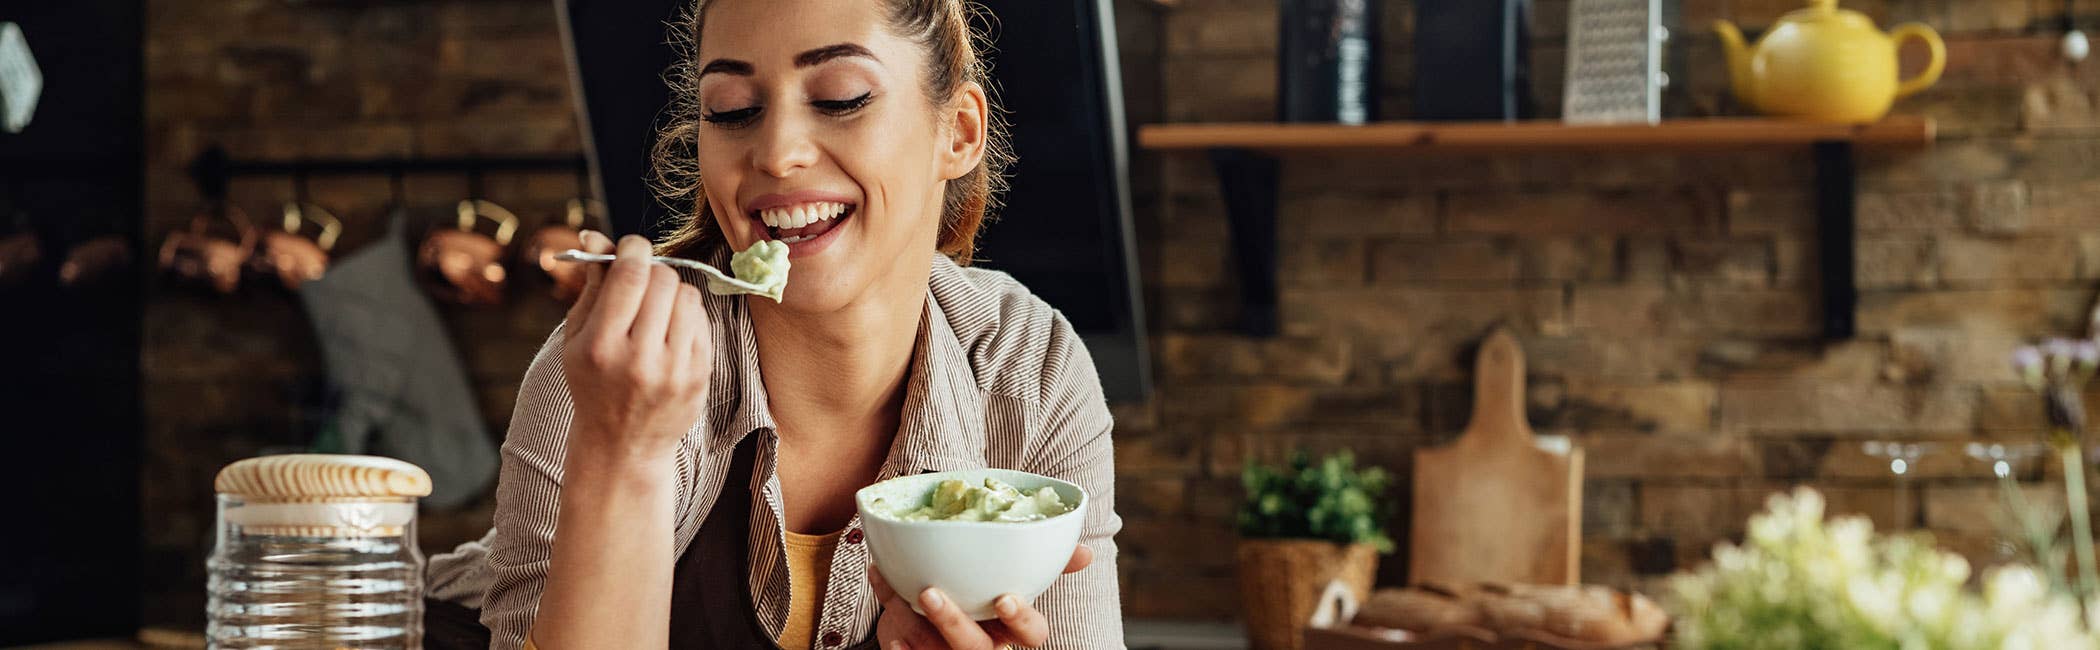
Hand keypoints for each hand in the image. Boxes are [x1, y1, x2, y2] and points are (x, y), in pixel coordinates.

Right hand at [559, 232, 712, 463]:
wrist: (623, 445)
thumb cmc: (594, 382)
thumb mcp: (577, 337)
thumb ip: (591, 284)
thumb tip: (594, 234)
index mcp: (601, 346)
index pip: (631, 274)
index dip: (633, 248)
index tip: (630, 249)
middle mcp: (639, 359)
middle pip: (663, 280)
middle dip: (652, 271)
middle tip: (640, 286)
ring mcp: (675, 370)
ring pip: (688, 296)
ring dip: (672, 293)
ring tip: (654, 314)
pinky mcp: (700, 376)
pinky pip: (703, 320)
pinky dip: (687, 317)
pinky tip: (669, 335)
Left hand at [868, 544, 1093, 649]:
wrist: (933, 614)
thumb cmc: (981, 591)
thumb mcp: (1013, 576)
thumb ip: (1048, 562)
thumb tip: (1086, 552)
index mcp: (1010, 627)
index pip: (1031, 635)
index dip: (1021, 620)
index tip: (1004, 598)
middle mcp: (983, 646)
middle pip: (975, 648)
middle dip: (953, 623)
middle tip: (931, 593)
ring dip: (914, 622)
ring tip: (904, 592)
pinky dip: (897, 641)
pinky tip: (888, 621)